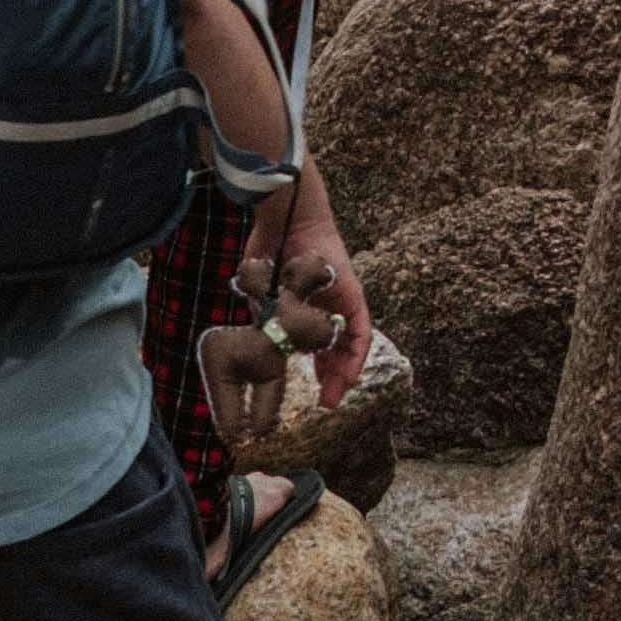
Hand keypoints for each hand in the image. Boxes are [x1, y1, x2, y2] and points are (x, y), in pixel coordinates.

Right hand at [271, 191, 373, 410]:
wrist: (285, 218)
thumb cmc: (269, 251)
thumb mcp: (263, 298)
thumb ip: (266, 322)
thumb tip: (260, 353)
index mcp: (307, 307)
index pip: (317, 345)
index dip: (316, 369)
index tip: (311, 392)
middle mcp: (328, 305)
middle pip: (336, 348)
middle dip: (331, 378)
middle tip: (325, 403)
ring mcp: (343, 299)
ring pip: (351, 343)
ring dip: (345, 372)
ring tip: (336, 395)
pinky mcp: (353, 294)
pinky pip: (360, 330)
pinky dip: (356, 354)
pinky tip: (350, 374)